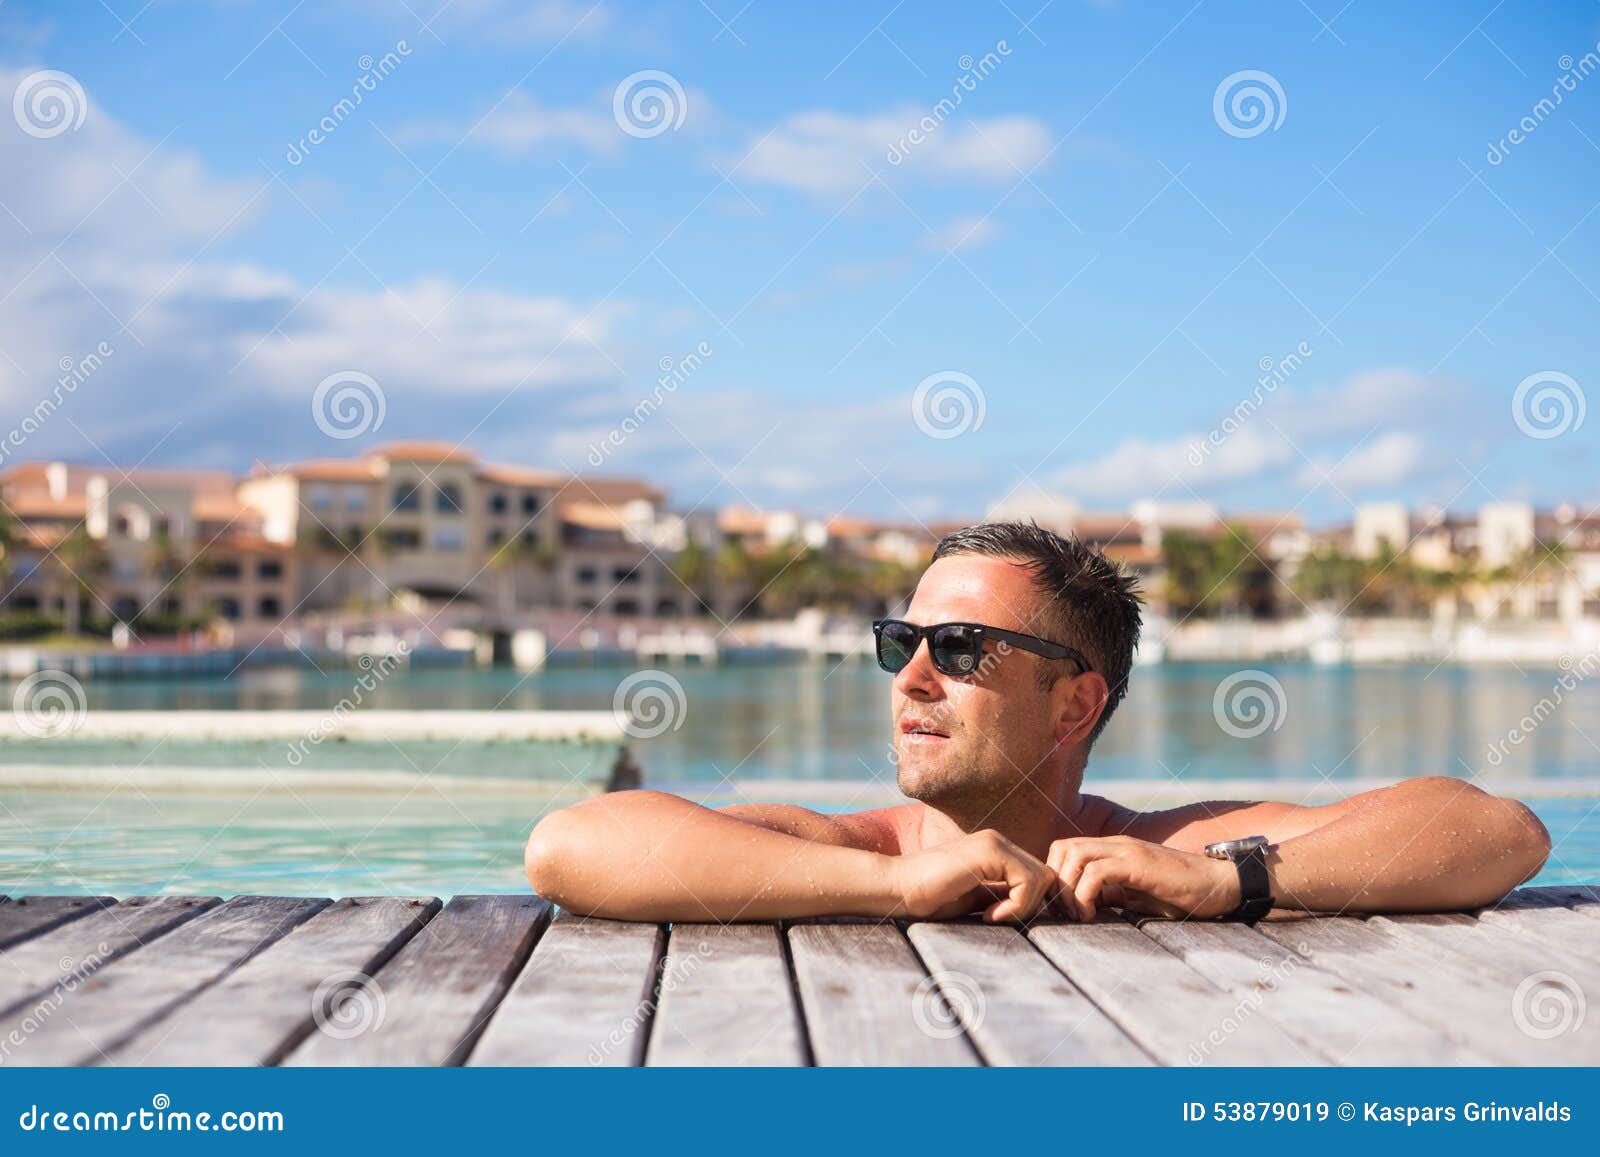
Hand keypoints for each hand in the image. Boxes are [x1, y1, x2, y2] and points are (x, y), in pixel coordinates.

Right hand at [890, 829, 1059, 921]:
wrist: (897, 888)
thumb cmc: (929, 898)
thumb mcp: (976, 900)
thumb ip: (1001, 897)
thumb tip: (1033, 910)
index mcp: (996, 851)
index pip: (1037, 876)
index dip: (1029, 903)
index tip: (1000, 918)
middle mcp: (998, 841)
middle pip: (1045, 876)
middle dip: (1031, 905)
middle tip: (1000, 919)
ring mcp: (994, 842)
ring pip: (1042, 877)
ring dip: (1024, 906)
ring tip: (992, 917)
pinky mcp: (989, 851)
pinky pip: (1028, 880)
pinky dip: (1016, 904)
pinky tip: (990, 914)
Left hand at [1046, 835, 1241, 920]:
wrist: (1220, 884)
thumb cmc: (1183, 893)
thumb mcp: (1139, 895)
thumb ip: (1113, 895)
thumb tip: (1086, 907)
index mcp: (1113, 850)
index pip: (1065, 850)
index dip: (1056, 877)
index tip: (1062, 908)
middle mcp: (1115, 845)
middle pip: (1062, 848)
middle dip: (1056, 882)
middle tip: (1066, 913)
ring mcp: (1127, 851)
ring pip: (1073, 855)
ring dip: (1068, 888)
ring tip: (1079, 915)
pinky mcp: (1139, 863)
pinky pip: (1096, 872)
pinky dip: (1084, 894)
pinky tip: (1092, 915)